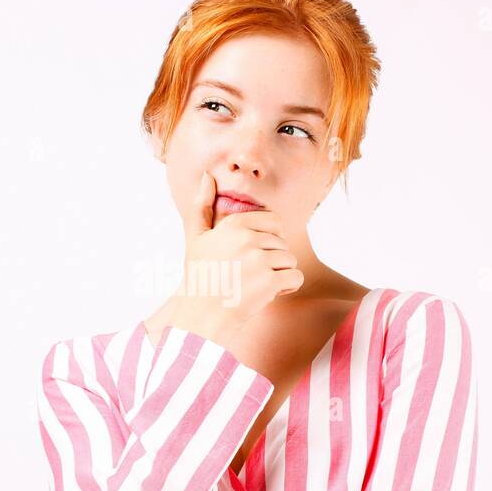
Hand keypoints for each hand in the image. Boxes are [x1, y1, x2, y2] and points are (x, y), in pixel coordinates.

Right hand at [168, 172, 303, 344]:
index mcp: (234, 224)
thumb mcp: (196, 237)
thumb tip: (207, 175)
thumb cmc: (199, 276)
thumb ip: (202, 205)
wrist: (201, 315)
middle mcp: (247, 239)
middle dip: (272, 260)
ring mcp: (259, 260)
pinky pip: (295, 278)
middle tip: (248, 275)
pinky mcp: (269, 282)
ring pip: (290, 260)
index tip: (250, 256)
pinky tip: (267, 294)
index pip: (273, 222)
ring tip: (255, 285)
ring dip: (279, 275)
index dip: (268, 241)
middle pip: (282, 243)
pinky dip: (287, 288)